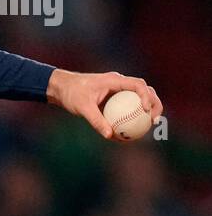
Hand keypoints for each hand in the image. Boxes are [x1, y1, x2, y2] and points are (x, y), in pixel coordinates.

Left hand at [46, 69, 162, 139]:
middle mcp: (119, 84)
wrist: (60, 89)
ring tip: (149, 127)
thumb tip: (109, 135)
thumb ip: (96, 120)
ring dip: (146, 111)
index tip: (147, 110)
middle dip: (154, 104)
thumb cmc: (70, 94)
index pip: (138, 84)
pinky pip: (126, 108)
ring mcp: (118, 91)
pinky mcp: (114, 100)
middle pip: (145, 91)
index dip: (147, 96)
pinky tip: (132, 133)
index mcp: (114, 80)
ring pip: (138, 100)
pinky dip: (131, 118)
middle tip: (155, 120)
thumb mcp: (82, 107)